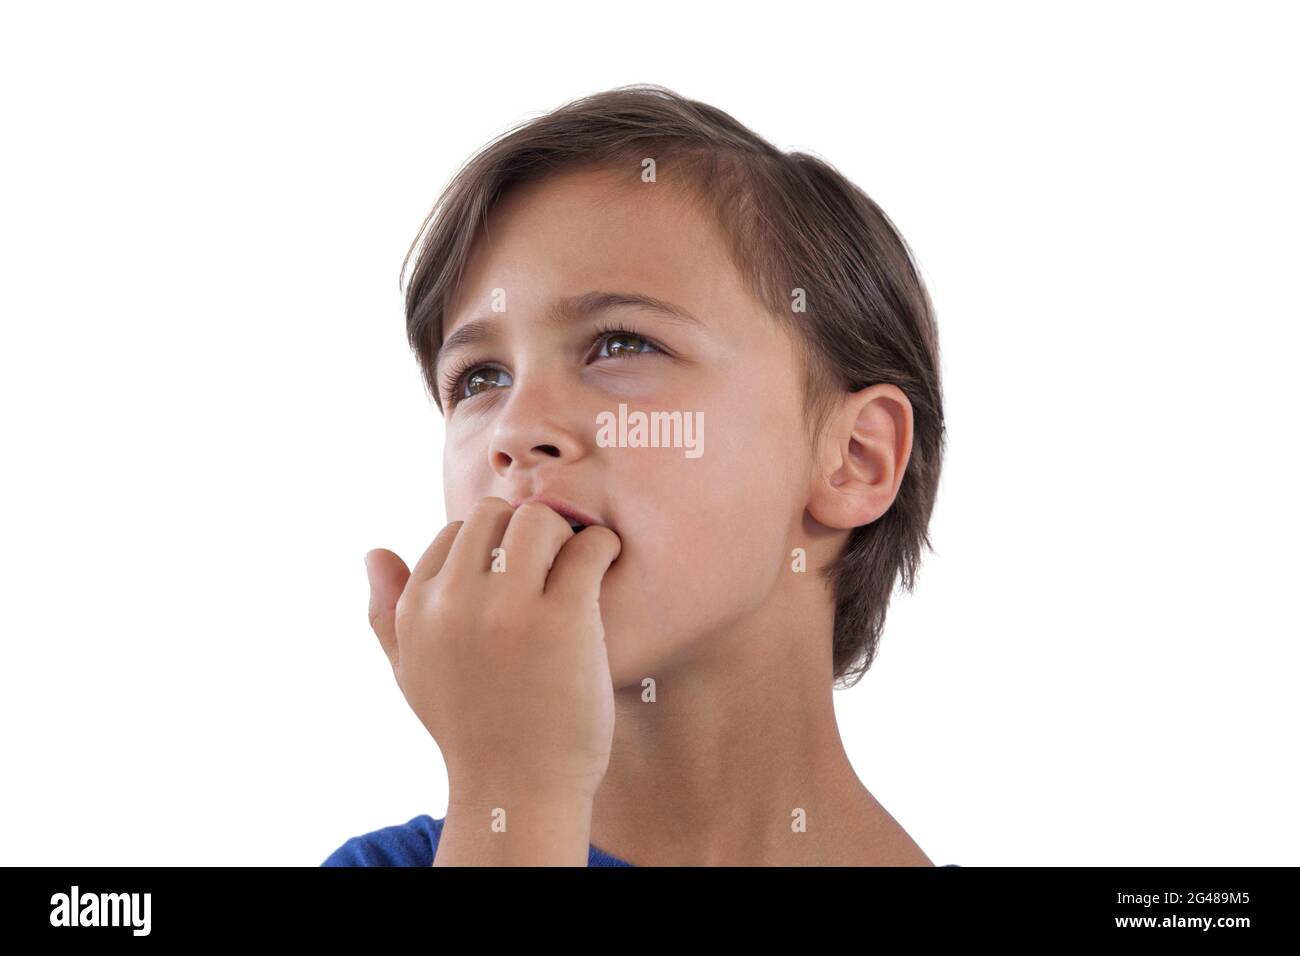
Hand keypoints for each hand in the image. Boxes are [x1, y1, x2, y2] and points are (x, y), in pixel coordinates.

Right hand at [364, 496, 622, 805]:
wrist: (519, 789)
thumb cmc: (472, 730)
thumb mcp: (412, 672)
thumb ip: (387, 612)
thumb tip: (374, 552)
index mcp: (417, 610)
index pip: (454, 533)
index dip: (491, 547)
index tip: (517, 572)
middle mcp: (455, 602)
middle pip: (495, 516)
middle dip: (524, 530)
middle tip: (551, 561)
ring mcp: (508, 608)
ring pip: (539, 520)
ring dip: (564, 534)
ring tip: (578, 561)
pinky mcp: (563, 617)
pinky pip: (586, 548)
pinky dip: (601, 546)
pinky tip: (604, 561)